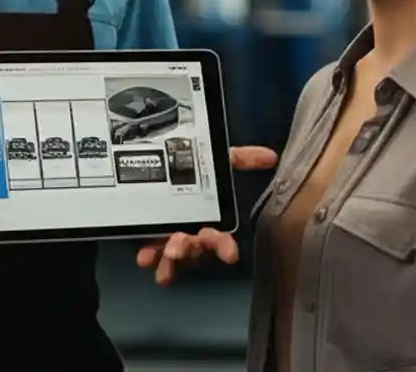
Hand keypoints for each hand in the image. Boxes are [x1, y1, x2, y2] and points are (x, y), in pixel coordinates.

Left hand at [136, 145, 278, 284]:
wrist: (157, 167)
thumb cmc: (191, 171)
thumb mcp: (215, 161)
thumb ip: (242, 159)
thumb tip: (270, 156)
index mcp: (208, 222)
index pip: (220, 239)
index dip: (225, 247)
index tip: (230, 254)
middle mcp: (190, 234)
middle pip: (194, 248)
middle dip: (189, 250)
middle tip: (179, 248)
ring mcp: (169, 239)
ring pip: (172, 255)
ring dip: (168, 258)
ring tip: (165, 252)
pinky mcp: (148, 239)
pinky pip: (150, 254)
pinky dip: (149, 257)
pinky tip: (145, 259)